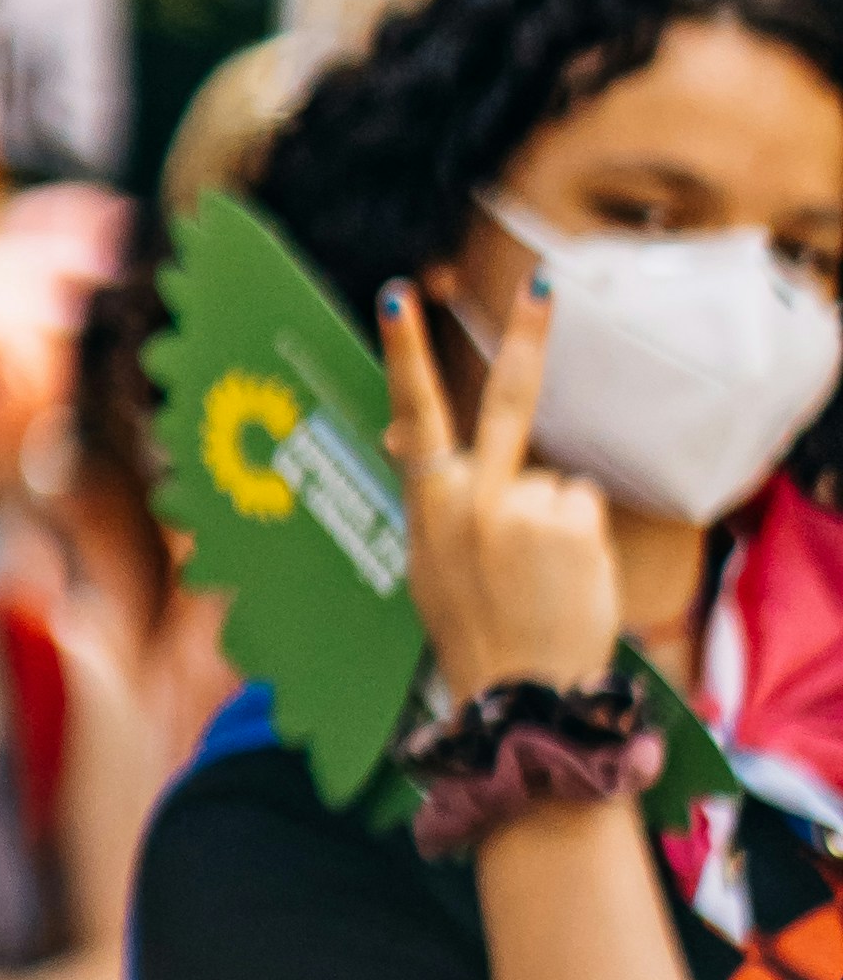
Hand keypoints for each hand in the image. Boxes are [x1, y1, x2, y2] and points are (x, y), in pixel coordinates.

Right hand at [382, 273, 623, 706]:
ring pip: (552, 481)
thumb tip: (399, 430)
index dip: (405, 351)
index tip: (400, 294)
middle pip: (506, 400)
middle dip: (526, 334)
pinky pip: (580, 504)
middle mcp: (475, 499)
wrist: (522, 699)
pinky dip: (579, 538)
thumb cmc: (472, 627)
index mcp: (431, 505)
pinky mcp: (573, 527)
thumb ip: (429, 494)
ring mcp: (526, 511)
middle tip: (545, 281)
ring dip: (551, 520)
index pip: (415, 412)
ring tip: (538, 578)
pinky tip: (564, 579)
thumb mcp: (429, 559)